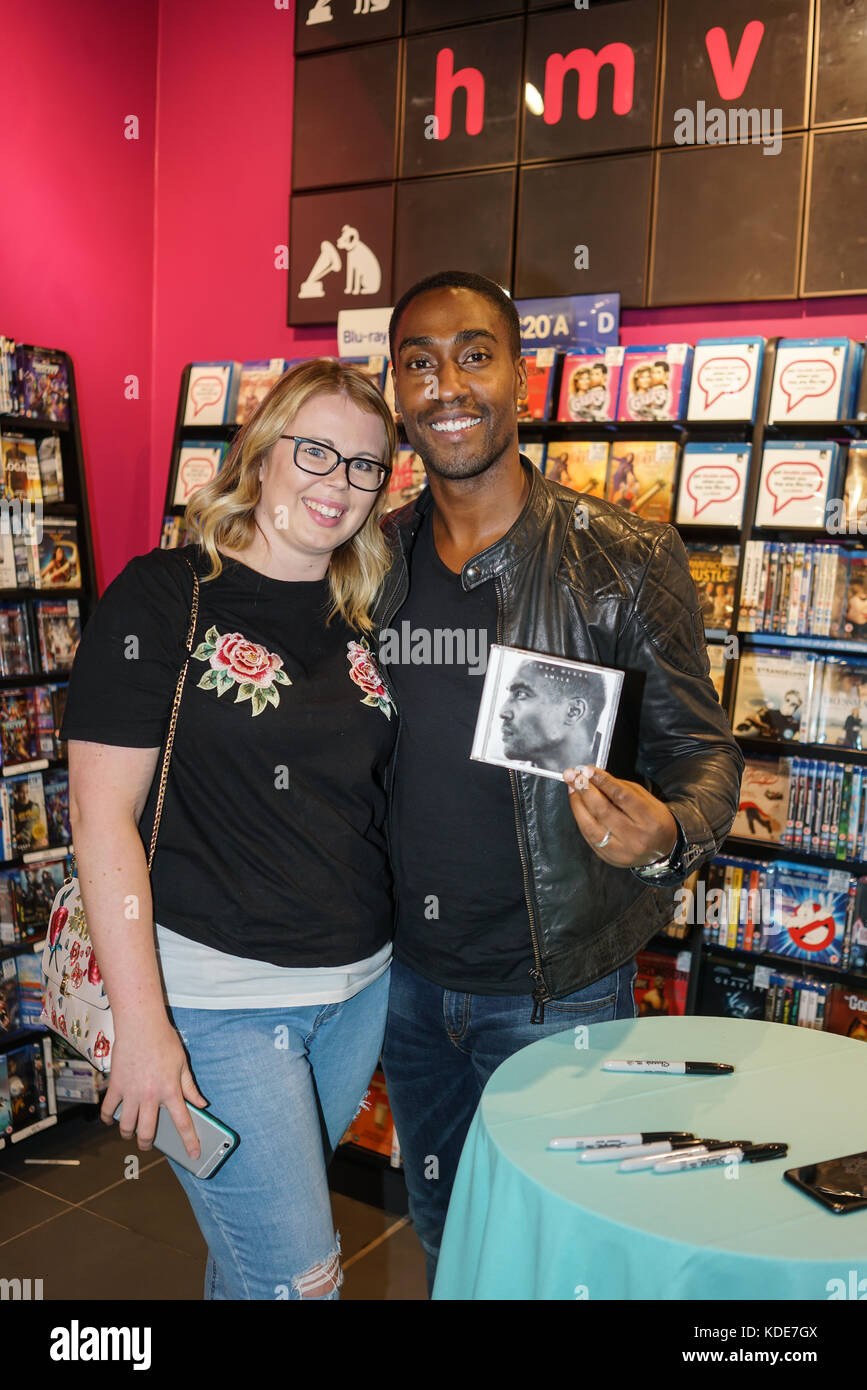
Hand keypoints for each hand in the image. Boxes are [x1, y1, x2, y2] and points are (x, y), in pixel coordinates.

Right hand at [100, 1019, 208, 1160]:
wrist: (140, 1024)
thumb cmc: (164, 1040)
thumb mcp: (183, 1063)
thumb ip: (190, 1087)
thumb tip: (201, 1103)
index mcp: (171, 1091)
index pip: (184, 1123)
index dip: (190, 1142)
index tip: (194, 1155)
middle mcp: (151, 1096)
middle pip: (148, 1132)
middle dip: (148, 1144)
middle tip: (149, 1145)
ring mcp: (131, 1093)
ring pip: (127, 1126)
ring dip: (128, 1134)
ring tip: (131, 1133)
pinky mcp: (115, 1086)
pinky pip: (108, 1109)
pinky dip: (108, 1118)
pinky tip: (111, 1120)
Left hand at [563, 765, 677, 868]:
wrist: (663, 849)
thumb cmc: (653, 820)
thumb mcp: (647, 799)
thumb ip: (622, 788)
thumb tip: (593, 777)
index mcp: (650, 820)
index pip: (621, 796)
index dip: (602, 781)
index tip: (587, 770)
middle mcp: (636, 838)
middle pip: (603, 810)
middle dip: (584, 790)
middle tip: (573, 776)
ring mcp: (621, 851)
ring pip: (591, 826)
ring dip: (577, 804)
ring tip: (571, 788)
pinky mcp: (610, 858)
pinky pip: (589, 837)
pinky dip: (581, 819)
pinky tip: (577, 806)